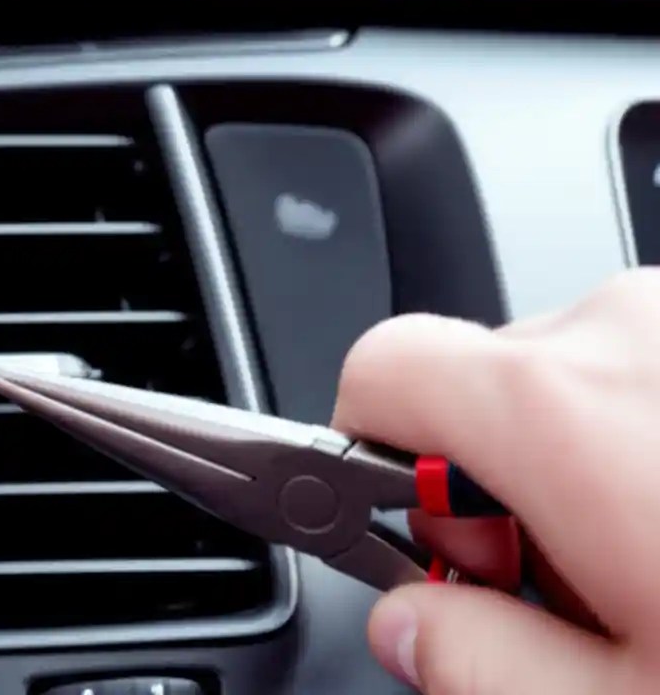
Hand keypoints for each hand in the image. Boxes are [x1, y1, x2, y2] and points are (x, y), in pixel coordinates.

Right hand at [333, 269, 659, 692]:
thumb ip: (477, 663)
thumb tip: (413, 629)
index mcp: (561, 413)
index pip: (377, 374)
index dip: (364, 459)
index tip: (415, 533)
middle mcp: (625, 334)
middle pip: (476, 385)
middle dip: (492, 485)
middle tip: (569, 590)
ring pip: (572, 376)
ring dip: (580, 463)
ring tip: (656, 567)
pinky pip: (644, 365)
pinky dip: (642, 435)